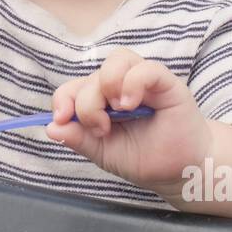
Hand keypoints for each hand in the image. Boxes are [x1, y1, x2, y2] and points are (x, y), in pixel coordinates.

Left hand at [44, 48, 212, 190]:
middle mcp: (120, 86)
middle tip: (101, 129)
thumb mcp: (103, 153)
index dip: (63, 99)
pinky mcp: (166, 83)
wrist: (180, 171)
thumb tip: (51, 127)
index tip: (62, 118)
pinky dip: (133, 82)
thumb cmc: (144, 158)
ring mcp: (143, 82)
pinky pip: (146, 68)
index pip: (73, 87)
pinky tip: (131, 105)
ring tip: (119, 112)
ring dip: (108, 84)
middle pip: (92, 76)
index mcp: (101, 101)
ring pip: (117, 60)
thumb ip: (78, 139)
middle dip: (87, 103)